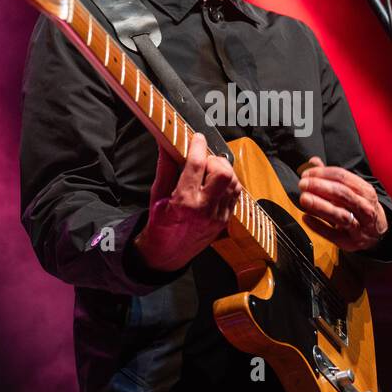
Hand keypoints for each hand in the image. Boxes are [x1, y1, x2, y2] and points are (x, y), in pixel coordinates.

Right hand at [132, 133, 241, 272]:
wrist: (167, 254)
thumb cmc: (159, 225)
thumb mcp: (156, 195)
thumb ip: (165, 167)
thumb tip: (166, 144)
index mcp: (184, 202)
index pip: (197, 165)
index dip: (198, 146)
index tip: (197, 138)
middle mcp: (204, 209)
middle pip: (223, 172)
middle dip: (213, 160)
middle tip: (203, 161)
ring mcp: (218, 216)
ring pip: (233, 182)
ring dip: (223, 171)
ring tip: (209, 172)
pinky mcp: (225, 220)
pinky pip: (235, 194)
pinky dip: (228, 183)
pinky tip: (216, 183)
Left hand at [297, 156, 387, 251]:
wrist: (376, 232)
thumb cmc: (359, 207)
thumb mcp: (351, 190)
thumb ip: (331, 176)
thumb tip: (312, 162)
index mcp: (365, 191)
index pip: (343, 177)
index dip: (323, 173)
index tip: (306, 174)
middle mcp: (365, 207)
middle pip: (343, 194)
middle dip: (321, 187)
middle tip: (303, 184)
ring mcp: (360, 226)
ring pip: (340, 215)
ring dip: (320, 206)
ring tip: (304, 199)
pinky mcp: (351, 242)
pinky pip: (334, 234)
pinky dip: (319, 226)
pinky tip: (306, 218)